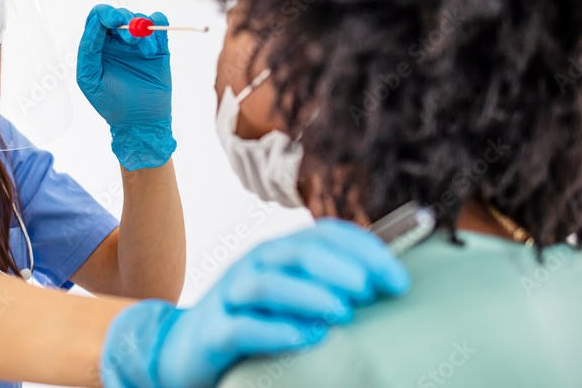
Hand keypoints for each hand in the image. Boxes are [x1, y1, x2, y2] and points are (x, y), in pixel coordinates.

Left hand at [76, 4, 175, 169]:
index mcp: (98, 46)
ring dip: (142, 31)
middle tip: (129, 40)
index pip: (97, 18)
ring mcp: (138, 43)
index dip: (105, 13)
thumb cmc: (111, 103)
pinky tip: (154, 46)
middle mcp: (117, 41)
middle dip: (125, 22)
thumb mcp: (89, 78)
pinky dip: (159, 25)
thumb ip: (88, 50)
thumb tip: (97, 24)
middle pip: (120, 14)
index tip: (113, 22)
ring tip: (146, 53)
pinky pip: (160, 23)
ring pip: (140, 18)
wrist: (140, 121)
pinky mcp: (159, 47)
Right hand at [100, 218, 410, 387]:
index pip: (323, 234)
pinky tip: (309, 338)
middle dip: (339, 266)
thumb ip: (324, 284)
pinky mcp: (214, 333)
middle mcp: (252, 265)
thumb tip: (386, 283)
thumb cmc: (250, 321)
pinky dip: (277, 331)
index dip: (363, 250)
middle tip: (371, 291)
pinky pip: (243, 328)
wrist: (183, 348)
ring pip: (266, 284)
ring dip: (308, 294)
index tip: (398, 279)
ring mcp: (230, 296)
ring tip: (343, 313)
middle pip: (295, 251)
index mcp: (276, 252)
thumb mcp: (287, 295)